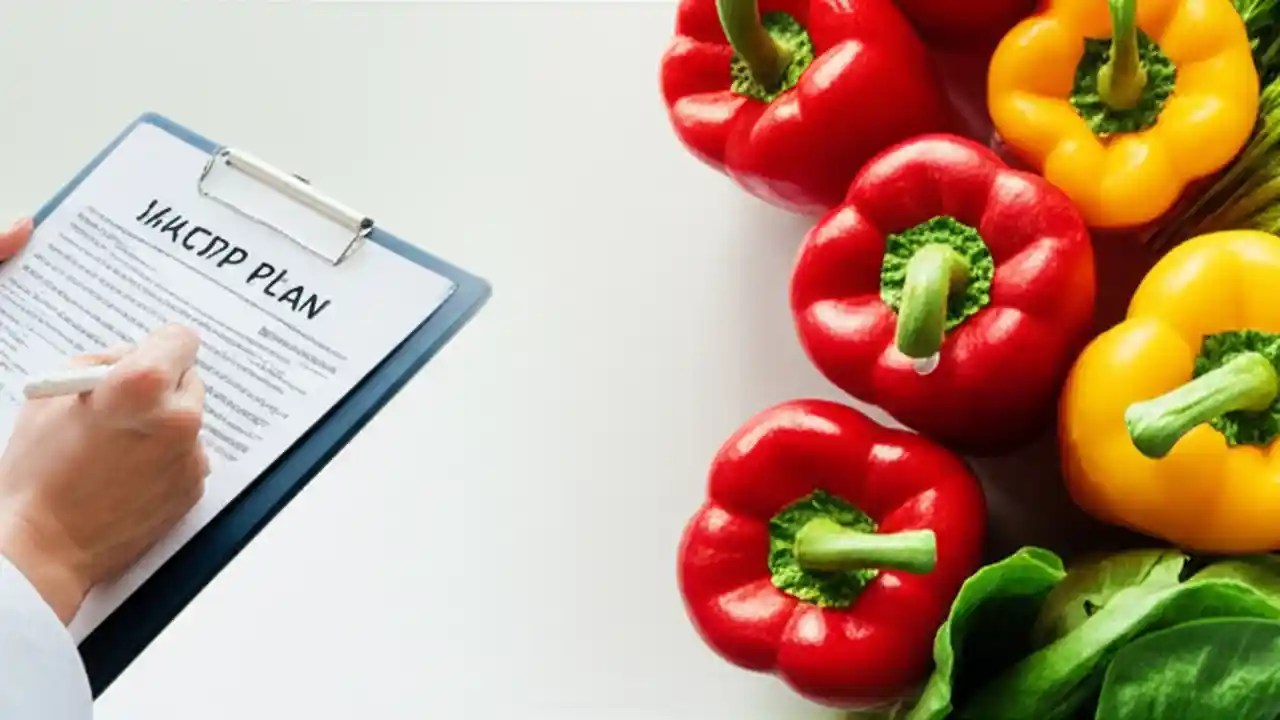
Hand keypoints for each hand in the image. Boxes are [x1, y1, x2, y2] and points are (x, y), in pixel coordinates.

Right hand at [0, 324, 208, 622]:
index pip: (180, 339)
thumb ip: (103, 365)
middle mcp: (179, 418)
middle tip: (124, 409)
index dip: (160, 347)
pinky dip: (167, 459)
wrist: (44, 547)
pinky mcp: (194, 487)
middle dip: (160, 389)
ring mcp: (191, 456)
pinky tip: (130, 475)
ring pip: (187, 421)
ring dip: (164, 426)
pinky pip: (188, 456)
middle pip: (187, 380)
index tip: (149, 357)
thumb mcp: (53, 396)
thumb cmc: (38, 472)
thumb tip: (133, 356)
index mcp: (143, 386)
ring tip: (119, 450)